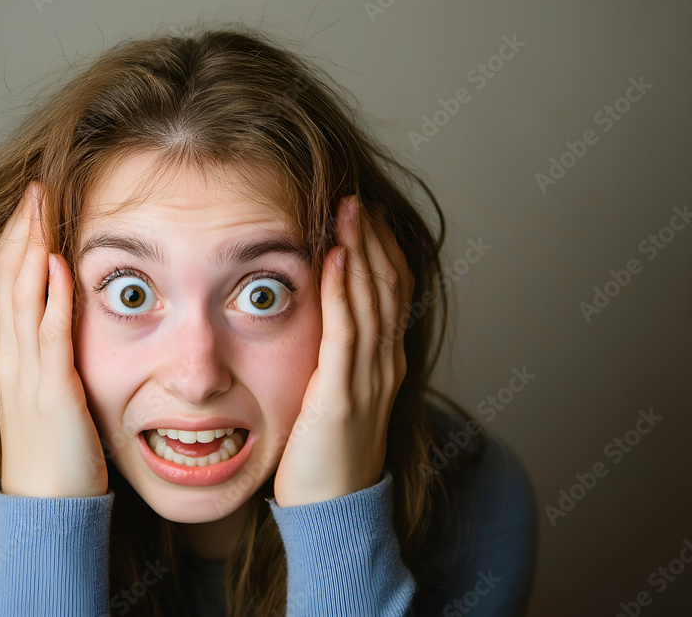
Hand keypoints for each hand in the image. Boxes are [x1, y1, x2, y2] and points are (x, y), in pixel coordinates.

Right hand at [0, 180, 107, 497]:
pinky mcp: (51, 392)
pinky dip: (50, 298)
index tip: (31, 202)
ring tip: (39, 205)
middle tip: (33, 187)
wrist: (46, 507)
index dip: (17, 240)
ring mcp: (26, 373)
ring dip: (30, 248)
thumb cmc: (54, 453)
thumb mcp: (47, 393)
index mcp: (11, 355)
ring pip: (21, 297)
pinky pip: (48, 336)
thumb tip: (66, 316)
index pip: (9, 283)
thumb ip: (52, 355)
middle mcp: (12, 356)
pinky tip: (55, 265)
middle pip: (9, 279)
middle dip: (20, 230)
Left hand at [273, 194, 414, 506]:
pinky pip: (345, 335)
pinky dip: (342, 291)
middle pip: (387, 286)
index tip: (363, 212)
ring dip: (360, 251)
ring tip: (348, 209)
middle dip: (372, 237)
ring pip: (371, 301)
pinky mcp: (340, 398)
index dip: (380, 248)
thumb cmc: (325, 453)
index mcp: (384, 361)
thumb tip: (314, 318)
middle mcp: (384, 364)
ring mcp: (368, 380)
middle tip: (356, 196)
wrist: (332, 509)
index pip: (390, 291)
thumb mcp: (334, 393)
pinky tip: (334, 258)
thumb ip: (333, 356)